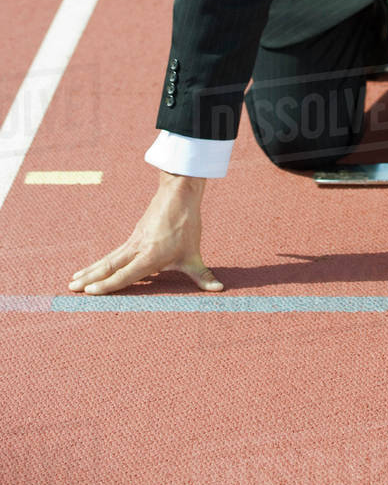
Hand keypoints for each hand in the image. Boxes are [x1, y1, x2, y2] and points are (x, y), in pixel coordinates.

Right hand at [68, 171, 223, 294]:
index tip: (90, 291)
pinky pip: (115, 253)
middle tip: (71, 287)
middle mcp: (137, 249)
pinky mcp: (134, 235)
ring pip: (109, 259)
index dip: (107, 285)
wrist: (179, 194)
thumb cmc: (186, 225)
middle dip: (90, 278)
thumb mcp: (194, 254)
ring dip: (91, 270)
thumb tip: (218, 290)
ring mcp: (133, 241)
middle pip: (109, 266)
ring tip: (73, 279)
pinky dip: (102, 262)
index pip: (125, 275)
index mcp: (150, 256)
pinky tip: (94, 268)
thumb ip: (202, 275)